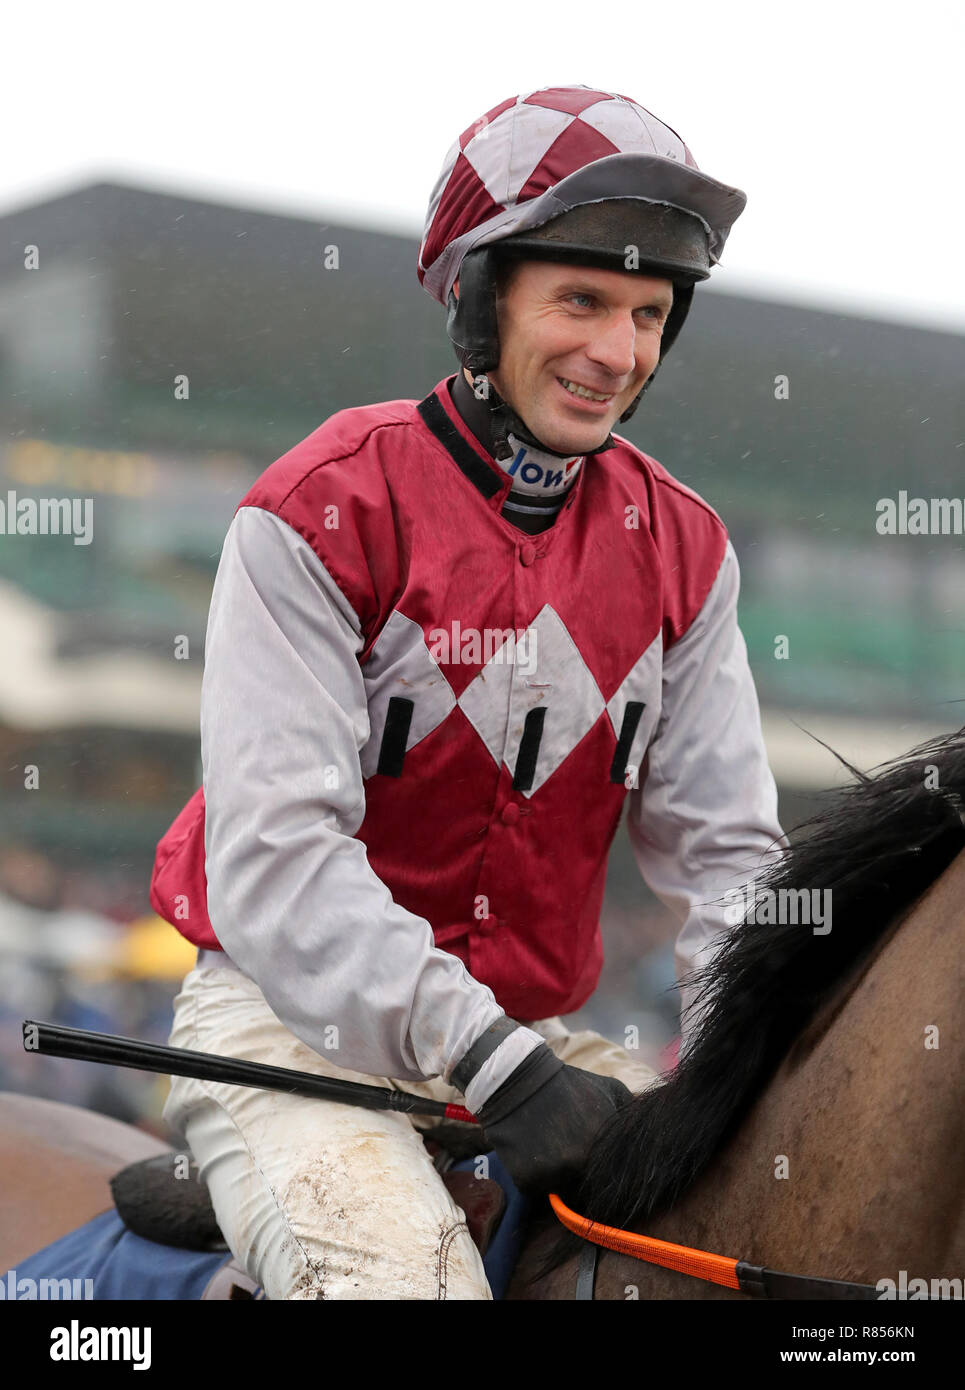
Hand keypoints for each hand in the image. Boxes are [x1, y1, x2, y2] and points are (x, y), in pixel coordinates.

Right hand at [476, 1043, 631, 1197]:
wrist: (521, 1080)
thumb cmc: (570, 1085)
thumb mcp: (610, 1089)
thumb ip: (631, 1113)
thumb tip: (652, 1133)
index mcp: (603, 1147)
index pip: (613, 1179)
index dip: (607, 1174)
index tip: (600, 1165)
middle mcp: (579, 1165)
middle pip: (589, 1189)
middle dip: (584, 1176)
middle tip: (572, 1154)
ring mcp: (552, 1175)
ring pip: (563, 1191)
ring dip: (560, 1178)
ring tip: (552, 1150)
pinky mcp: (527, 1181)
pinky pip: (538, 1190)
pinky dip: (536, 1177)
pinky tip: (534, 1152)